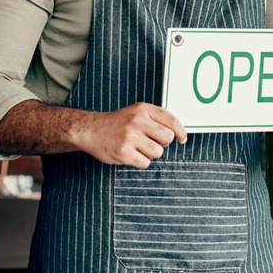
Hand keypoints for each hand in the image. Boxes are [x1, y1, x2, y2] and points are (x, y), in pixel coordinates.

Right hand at [73, 102, 187, 167]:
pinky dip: (141, 162)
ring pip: (158, 153)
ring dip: (151, 154)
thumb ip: (156, 119)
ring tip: (138, 148)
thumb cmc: (118, 123)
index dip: (180, 132)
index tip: (182, 139)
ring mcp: (130, 137)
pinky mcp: (124, 152)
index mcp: (142, 109)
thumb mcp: (136, 112)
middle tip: (151, 142)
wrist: (90, 130)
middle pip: (167, 138)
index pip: (171, 120)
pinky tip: (131, 154)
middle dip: (163, 143)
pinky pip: (145, 163)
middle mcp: (137, 121)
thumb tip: (178, 133)